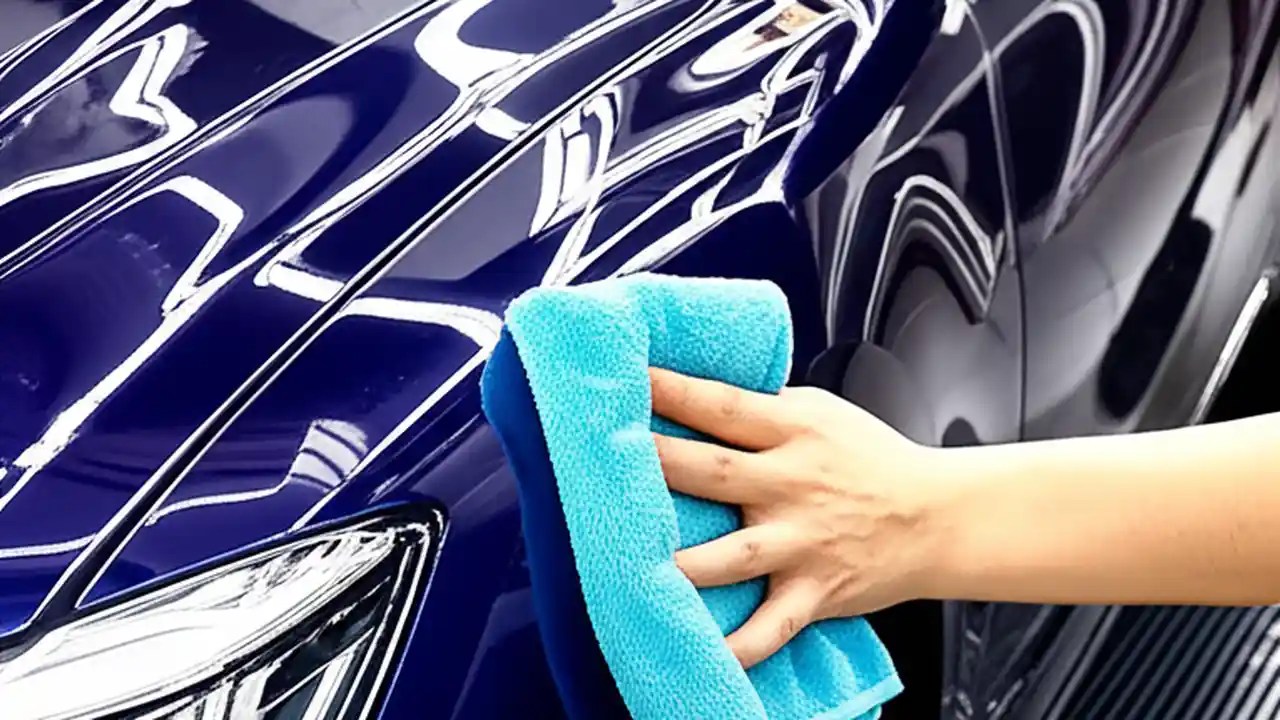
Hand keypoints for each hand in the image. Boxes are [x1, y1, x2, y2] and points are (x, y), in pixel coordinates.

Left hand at [649, 368, 947, 667]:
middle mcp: (792, 484)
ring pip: (732, 556)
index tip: (625, 377)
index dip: (671, 390)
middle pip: (711, 472)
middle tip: (598, 456)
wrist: (938, 516)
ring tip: (627, 565)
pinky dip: (740, 646)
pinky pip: (771, 626)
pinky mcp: (814, 592)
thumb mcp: (819, 412)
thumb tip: (692, 394)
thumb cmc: (871, 460)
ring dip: (682, 562)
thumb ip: (760, 408)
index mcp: (792, 431)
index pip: (721, 405)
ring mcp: (801, 542)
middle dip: (655, 464)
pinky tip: (705, 654)